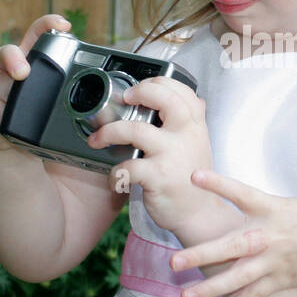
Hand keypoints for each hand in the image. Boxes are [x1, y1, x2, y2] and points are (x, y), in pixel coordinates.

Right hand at [0, 14, 71, 146]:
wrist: (15, 146)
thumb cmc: (40, 119)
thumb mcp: (60, 101)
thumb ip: (77, 90)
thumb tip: (115, 90)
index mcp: (34, 59)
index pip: (39, 34)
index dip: (48, 25)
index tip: (63, 25)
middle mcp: (11, 65)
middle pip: (10, 55)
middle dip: (14, 61)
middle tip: (23, 72)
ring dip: (8, 93)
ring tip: (16, 98)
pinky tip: (3, 119)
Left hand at [87, 76, 220, 237]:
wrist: (199, 214)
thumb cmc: (193, 178)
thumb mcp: (199, 144)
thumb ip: (194, 122)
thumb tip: (196, 99)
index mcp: (195, 125)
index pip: (182, 90)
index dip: (158, 82)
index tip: (140, 88)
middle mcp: (186, 135)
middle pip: (163, 98)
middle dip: (139, 92)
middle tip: (124, 100)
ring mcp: (172, 155)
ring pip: (134, 130)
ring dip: (108, 132)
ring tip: (97, 139)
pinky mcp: (158, 177)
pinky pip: (127, 167)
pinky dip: (114, 173)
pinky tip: (114, 178)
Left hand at [170, 169, 296, 296]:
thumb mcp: (293, 204)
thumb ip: (266, 209)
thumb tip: (246, 211)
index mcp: (274, 209)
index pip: (240, 193)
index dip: (218, 183)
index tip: (194, 176)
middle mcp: (270, 237)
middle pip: (230, 246)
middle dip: (201, 254)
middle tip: (174, 262)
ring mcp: (275, 262)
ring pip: (237, 278)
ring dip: (209, 288)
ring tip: (184, 296)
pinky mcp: (282, 281)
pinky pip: (252, 296)